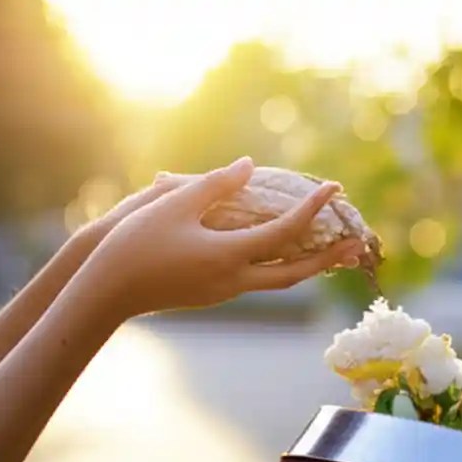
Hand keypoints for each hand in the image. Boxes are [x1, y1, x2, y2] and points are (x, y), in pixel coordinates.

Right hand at [77, 156, 362, 320]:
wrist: (105, 291)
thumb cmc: (134, 242)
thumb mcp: (174, 203)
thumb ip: (217, 184)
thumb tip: (250, 166)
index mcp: (229, 255)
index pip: (285, 231)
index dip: (313, 208)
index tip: (334, 189)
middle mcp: (234, 280)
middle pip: (295, 272)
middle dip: (328, 259)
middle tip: (356, 244)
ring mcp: (224, 292)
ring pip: (278, 281)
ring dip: (307, 266)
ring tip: (330, 252)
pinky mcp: (212, 295)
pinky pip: (257, 281)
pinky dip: (279, 267)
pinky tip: (282, 254)